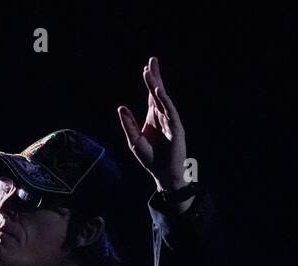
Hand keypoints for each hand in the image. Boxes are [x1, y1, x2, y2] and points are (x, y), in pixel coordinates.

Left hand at [117, 56, 187, 191]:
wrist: (163, 174)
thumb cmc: (150, 158)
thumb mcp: (134, 141)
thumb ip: (129, 124)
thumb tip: (121, 108)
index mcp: (153, 117)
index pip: (151, 96)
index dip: (149, 82)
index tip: (146, 68)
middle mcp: (163, 116)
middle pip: (158, 93)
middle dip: (155, 77)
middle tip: (152, 60)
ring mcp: (170, 121)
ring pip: (163, 100)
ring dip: (156, 86)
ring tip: (151, 73)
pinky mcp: (176, 129)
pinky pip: (170, 112)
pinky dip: (164, 102)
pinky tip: (158, 92)